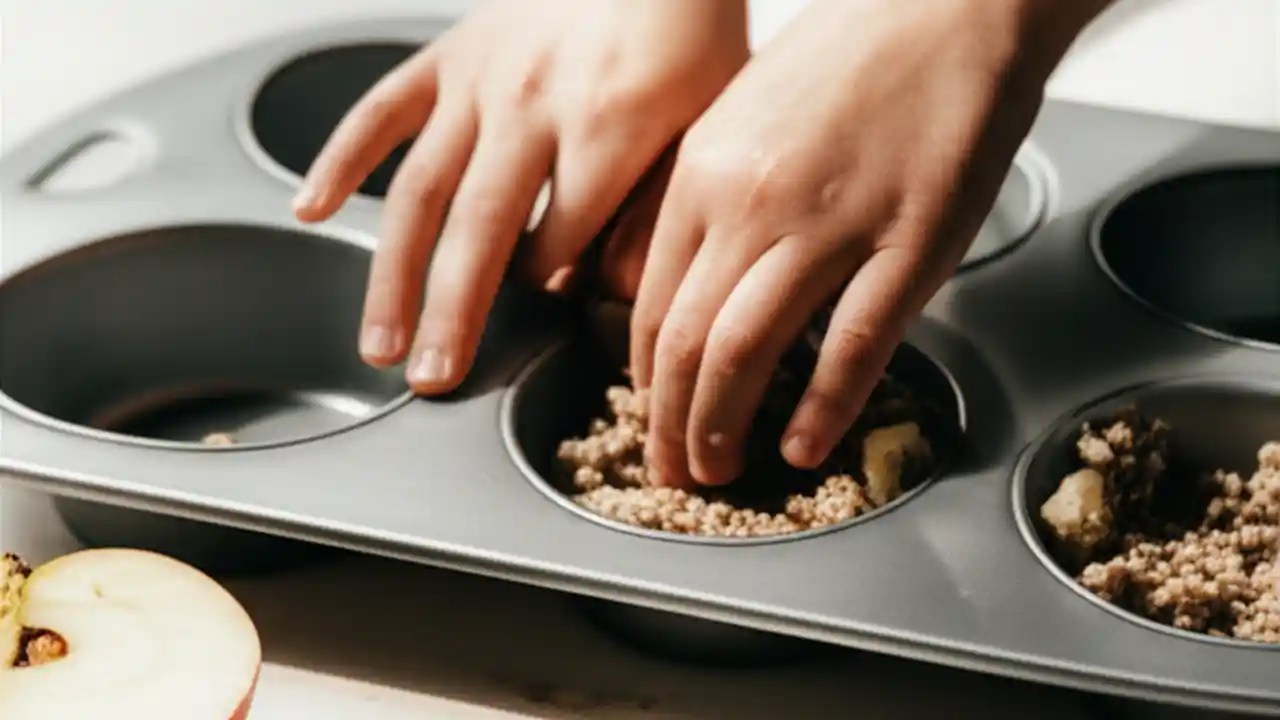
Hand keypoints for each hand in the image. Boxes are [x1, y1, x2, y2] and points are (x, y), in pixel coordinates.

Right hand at [294, 0, 748, 392]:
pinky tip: (312, 212)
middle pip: (479, 230)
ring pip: (420, 190)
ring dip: (392, 273)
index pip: (559, 244)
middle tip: (431, 380)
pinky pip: (380, 111)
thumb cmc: (687, 34)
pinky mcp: (447, 55)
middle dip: (451, 314)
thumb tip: (612, 290)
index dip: (544, 293)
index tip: (535, 328)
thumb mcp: (708, 124)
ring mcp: (480, 80)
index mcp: (608, 127)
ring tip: (380, 343)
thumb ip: (657, 208)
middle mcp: (532, 106)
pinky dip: (338, 159)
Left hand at [630, 0, 1110, 487]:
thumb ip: (706, 202)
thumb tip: (685, 284)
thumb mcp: (742, 119)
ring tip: (722, 470)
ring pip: (746, 351)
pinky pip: (853, 345)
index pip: (650, 305)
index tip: (653, 416)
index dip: (646, 382)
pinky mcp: (910, 244)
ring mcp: (831, 225)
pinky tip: (805, 445)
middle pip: (684, 343)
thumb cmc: (848, 59)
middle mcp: (751, 203)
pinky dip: (820, 407)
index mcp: (704, 174)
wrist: (948, 4)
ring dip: (723, 426)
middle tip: (675, 470)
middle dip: (670, 425)